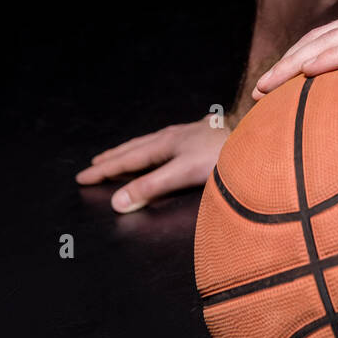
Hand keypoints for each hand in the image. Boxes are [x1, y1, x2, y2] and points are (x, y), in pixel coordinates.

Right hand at [75, 115, 231, 212]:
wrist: (255, 139)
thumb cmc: (220, 156)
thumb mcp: (182, 174)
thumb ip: (151, 188)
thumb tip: (117, 202)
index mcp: (164, 144)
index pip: (126, 160)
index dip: (104, 171)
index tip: (82, 177)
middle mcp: (172, 136)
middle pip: (135, 148)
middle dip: (112, 159)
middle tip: (93, 165)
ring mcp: (187, 134)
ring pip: (150, 143)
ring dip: (131, 151)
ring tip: (120, 155)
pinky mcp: (202, 136)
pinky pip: (167, 142)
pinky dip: (152, 148)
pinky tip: (162, 146)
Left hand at [251, 0, 337, 100]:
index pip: (336, 40)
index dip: (303, 59)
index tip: (278, 86)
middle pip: (324, 37)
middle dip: (287, 61)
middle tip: (258, 90)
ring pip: (334, 39)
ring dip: (296, 60)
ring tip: (269, 83)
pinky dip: (332, 57)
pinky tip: (309, 71)